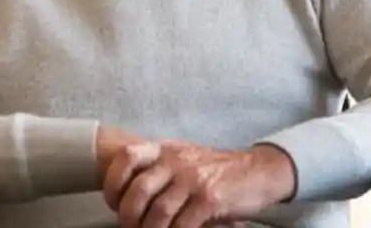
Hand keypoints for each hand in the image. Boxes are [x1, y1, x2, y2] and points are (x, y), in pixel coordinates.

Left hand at [103, 140, 295, 227]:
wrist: (258, 171)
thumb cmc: (215, 170)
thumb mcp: (183, 158)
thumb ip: (157, 169)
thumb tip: (124, 197)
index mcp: (165, 149)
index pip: (125, 158)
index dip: (112, 184)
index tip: (113, 203)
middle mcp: (176, 160)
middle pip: (137, 191)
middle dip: (128, 217)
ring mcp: (194, 179)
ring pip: (158, 213)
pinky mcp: (210, 198)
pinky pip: (182, 225)